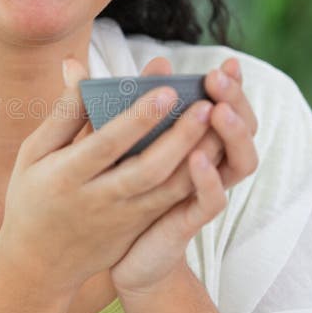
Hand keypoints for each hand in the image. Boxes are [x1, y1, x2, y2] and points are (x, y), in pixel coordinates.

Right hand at [0, 58, 214, 295]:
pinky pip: (171, 204)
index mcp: (66, 176)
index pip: (106, 144)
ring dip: (198, 158)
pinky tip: (213, 152)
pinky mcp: (136, 230)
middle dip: (180, 137)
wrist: (38, 264)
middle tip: (206, 104)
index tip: (165, 90)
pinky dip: (195, 179)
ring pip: (167, 190)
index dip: (137, 119)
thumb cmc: (32, 196)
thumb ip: (63, 113)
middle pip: (146, 169)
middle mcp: (97, 200)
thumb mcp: (34, 154)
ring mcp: (121, 220)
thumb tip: (76, 65)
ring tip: (220, 124)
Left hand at [109, 55, 258, 294]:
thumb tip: (69, 63)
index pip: (227, 107)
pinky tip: (194, 158)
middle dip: (234, 100)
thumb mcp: (102, 143)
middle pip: (242, 128)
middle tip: (217, 76)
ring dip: (229, 135)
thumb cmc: (108, 189)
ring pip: (237, 161)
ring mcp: (202, 192)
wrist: (109, 251)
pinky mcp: (190, 220)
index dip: (233, 86)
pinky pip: (212, 199)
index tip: (228, 61)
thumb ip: (95, 104)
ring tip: (215, 110)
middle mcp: (208, 164)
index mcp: (193, 141)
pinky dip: (208, 178)